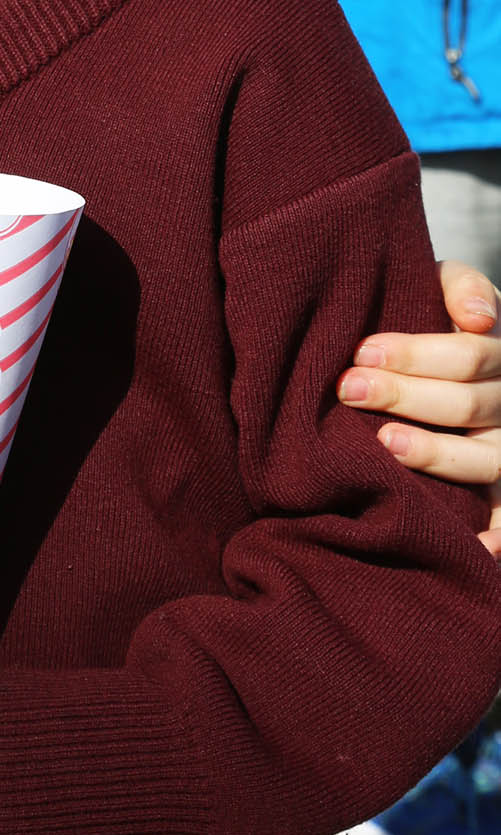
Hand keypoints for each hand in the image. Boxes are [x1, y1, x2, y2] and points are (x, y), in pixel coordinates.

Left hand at [338, 260, 500, 552]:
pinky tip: (473, 549)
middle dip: (404, 395)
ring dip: (434, 453)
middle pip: (467, 405)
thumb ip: (460, 285)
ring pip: (481, 459)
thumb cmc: (424, 317)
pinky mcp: (497, 495)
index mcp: (496, 357)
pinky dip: (494, 539)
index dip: (415, 353)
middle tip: (349, 389)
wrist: (430, 365)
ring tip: (384, 443)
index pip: (468, 356)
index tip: (361, 351)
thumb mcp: (440, 286)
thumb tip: (479, 317)